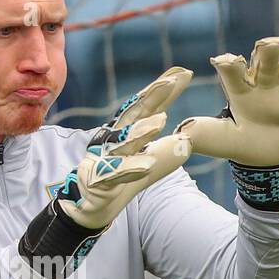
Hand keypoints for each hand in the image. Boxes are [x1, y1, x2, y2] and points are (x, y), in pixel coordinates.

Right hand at [53, 66, 193, 230]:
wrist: (91, 206)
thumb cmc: (118, 180)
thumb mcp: (147, 166)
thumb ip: (166, 154)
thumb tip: (187, 141)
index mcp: (126, 132)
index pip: (147, 107)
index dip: (164, 90)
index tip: (185, 72)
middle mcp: (113, 139)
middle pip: (134, 115)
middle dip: (152, 96)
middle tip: (172, 81)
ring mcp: (105, 158)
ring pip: (124, 142)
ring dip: (142, 130)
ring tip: (162, 120)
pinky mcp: (98, 179)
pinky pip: (115, 173)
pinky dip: (130, 168)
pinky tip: (147, 164)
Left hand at [176, 37, 278, 168]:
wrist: (268, 159)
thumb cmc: (241, 143)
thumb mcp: (220, 140)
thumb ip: (203, 134)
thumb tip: (180, 133)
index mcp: (240, 88)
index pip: (233, 72)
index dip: (229, 65)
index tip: (224, 61)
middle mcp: (264, 82)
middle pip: (267, 60)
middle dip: (269, 50)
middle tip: (271, 44)